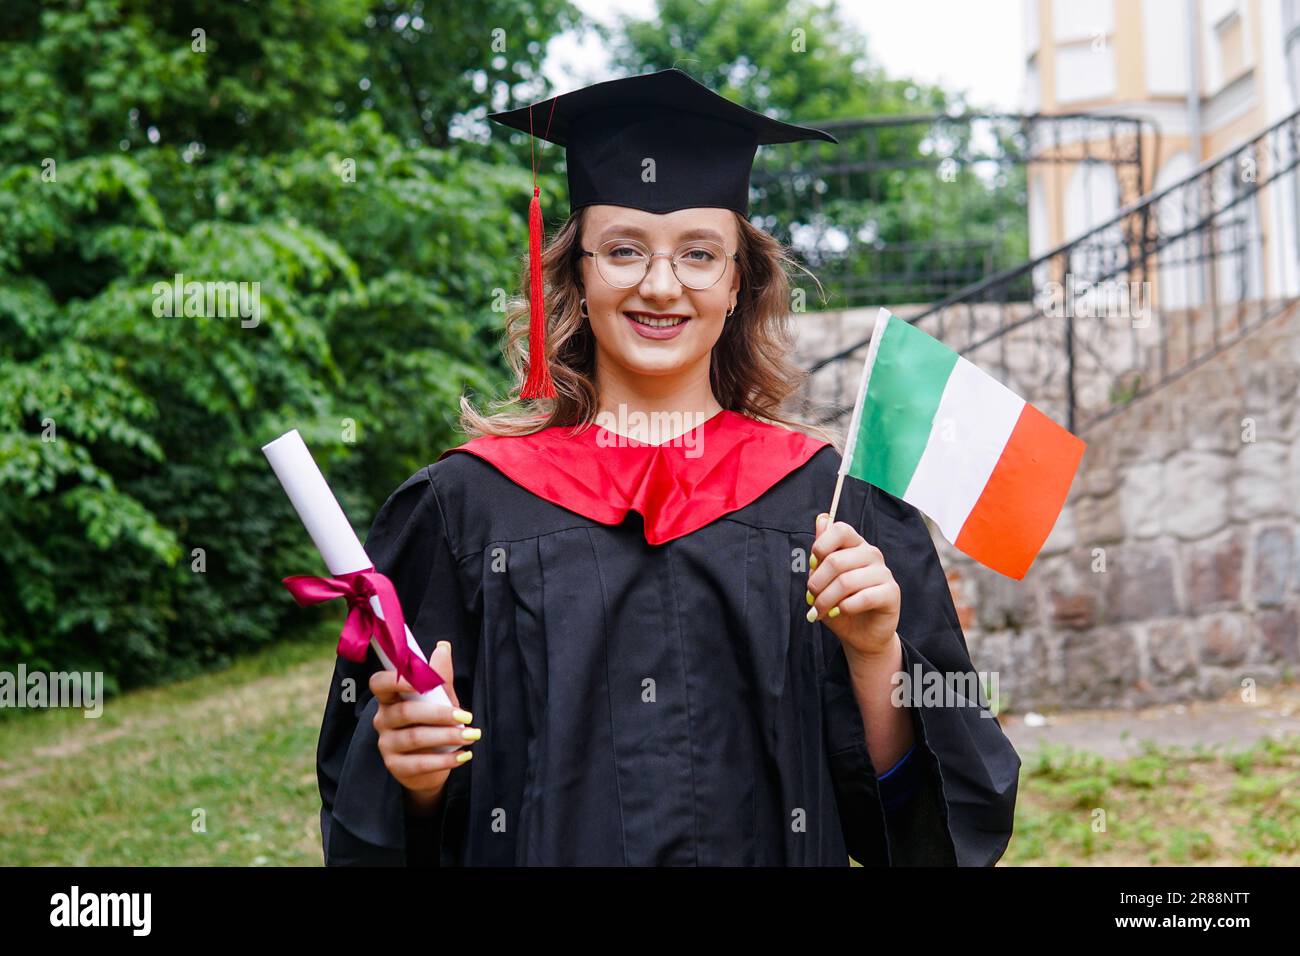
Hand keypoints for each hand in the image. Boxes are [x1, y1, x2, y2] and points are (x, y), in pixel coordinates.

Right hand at [370, 641, 477, 802]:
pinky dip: (444, 760)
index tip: (423, 680)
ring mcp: (386, 744)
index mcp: (390, 698)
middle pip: (405, 712)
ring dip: (446, 736)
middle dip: (439, 714)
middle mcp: (382, 719)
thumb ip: (440, 677)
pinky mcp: (395, 767)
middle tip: (466, 716)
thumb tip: (443, 647)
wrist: (432, 766)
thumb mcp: (440, 699)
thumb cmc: (434, 724)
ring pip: (414, 738)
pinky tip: (463, 756)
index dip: (396, 680)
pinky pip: (419, 764)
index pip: (379, 683)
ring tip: (471, 735)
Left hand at [806, 512, 900, 658]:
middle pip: (836, 561)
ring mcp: (884, 573)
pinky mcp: (892, 593)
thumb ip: (821, 553)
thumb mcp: (823, 580)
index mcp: (855, 545)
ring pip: (846, 582)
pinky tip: (839, 612)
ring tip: (820, 611)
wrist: (860, 635)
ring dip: (827, 600)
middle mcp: (871, 554)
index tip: (812, 565)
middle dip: (816, 583)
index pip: (840, 529)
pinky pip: (864, 597)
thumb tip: (821, 519)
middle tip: (811, 599)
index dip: (821, 546)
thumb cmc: (839, 604)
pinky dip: (845, 607)